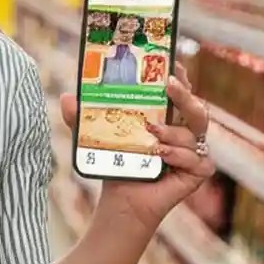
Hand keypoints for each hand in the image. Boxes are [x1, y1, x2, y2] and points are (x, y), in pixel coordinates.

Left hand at [60, 62, 215, 232]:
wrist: (122, 201)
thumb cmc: (117, 164)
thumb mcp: (96, 137)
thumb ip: (81, 118)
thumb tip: (66, 98)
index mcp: (167, 116)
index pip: (179, 90)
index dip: (179, 75)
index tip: (170, 62)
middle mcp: (185, 130)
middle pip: (195, 105)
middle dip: (184, 93)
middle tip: (168, 84)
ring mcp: (194, 150)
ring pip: (194, 131)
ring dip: (174, 130)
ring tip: (152, 131)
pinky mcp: (197, 171)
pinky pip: (196, 159)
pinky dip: (178, 155)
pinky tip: (162, 155)